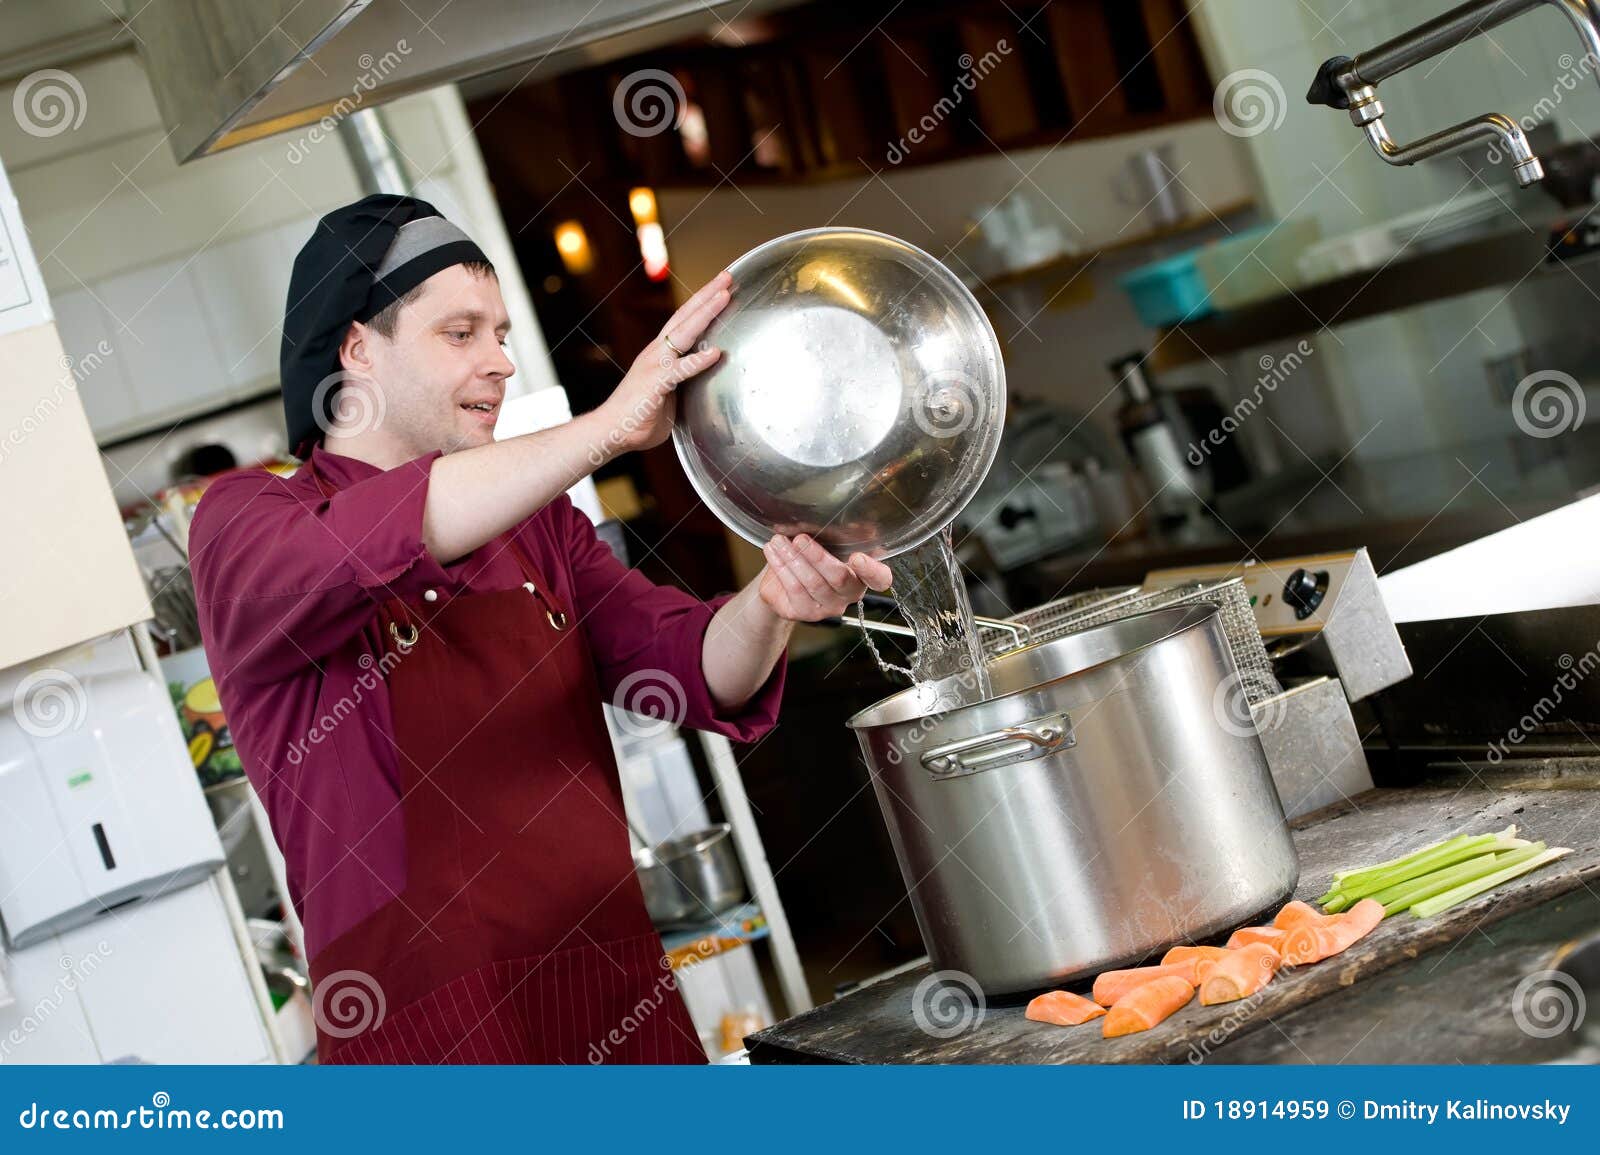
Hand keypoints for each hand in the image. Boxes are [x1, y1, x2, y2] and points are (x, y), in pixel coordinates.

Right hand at [593, 271, 730, 459]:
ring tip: (725, 295)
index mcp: (660, 353)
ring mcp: (656, 364)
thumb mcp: (667, 393)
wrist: (611, 430)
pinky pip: (680, 369)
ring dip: (706, 312)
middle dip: (707, 294)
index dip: (702, 303)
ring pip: (685, 332)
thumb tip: (702, 384)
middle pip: (686, 315)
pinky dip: (699, 360)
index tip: (721, 287)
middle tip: (727, 276)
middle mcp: (657, 352)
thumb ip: (684, 383)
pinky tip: (716, 352)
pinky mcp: (656, 382)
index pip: (684, 321)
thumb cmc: (639, 417)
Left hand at [759, 534, 893, 621]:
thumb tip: (855, 522)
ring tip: (779, 541)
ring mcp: (826, 607)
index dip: (872, 570)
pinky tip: (772, 552)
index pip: (880, 579)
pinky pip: (793, 589)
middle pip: (839, 579)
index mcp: (862, 575)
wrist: (781, 577)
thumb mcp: (827, 540)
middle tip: (800, 539)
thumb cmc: (811, 555)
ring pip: (812, 584)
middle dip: (818, 557)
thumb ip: (842, 534)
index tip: (857, 557)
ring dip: (794, 559)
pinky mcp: (804, 613)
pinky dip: (781, 568)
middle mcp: (848, 594)